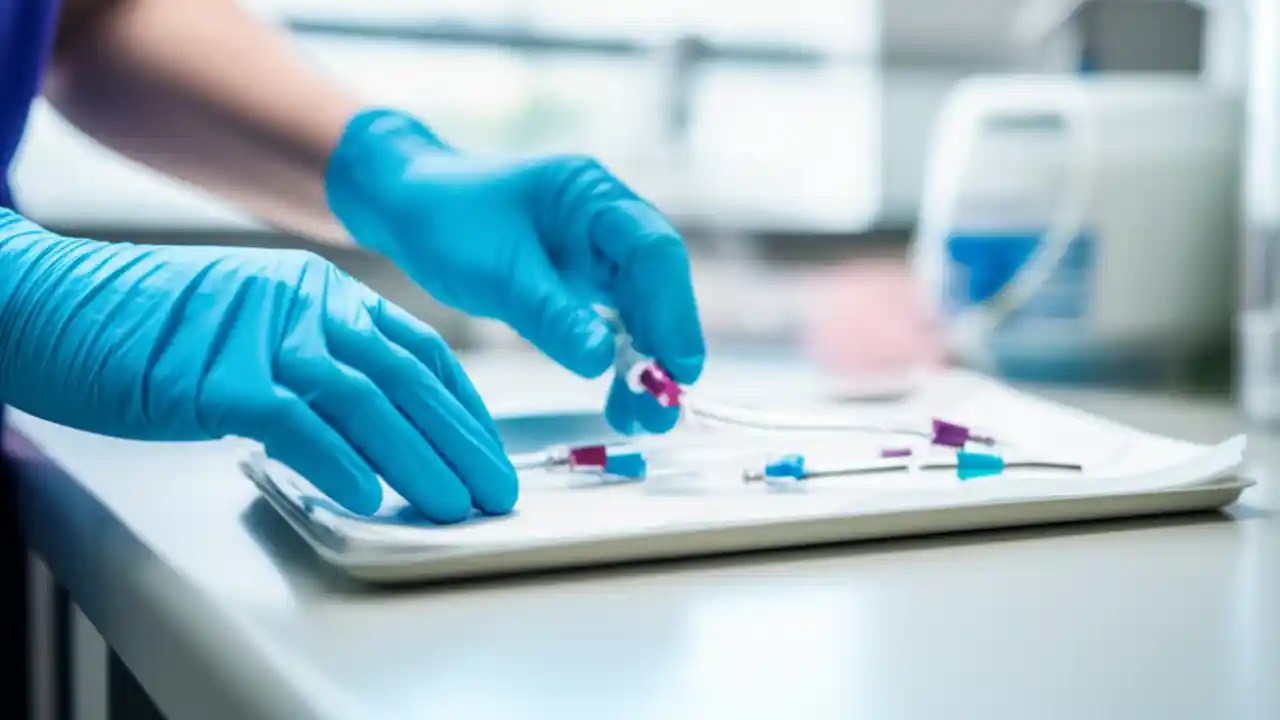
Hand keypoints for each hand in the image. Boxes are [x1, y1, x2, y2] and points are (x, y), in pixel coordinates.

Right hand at [0, 210, 514, 521]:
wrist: (59, 302)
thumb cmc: (154, 327)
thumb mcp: (255, 326)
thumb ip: (313, 361)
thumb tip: (371, 426)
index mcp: (321, 293)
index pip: (416, 350)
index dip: (461, 403)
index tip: (488, 446)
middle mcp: (307, 306)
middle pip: (406, 379)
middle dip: (461, 439)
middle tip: (495, 490)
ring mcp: (265, 337)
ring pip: (367, 402)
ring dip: (420, 458)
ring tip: (456, 505)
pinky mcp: (220, 376)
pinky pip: (297, 422)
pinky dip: (339, 461)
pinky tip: (368, 495)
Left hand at [326, 109, 705, 433]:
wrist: (408, 206)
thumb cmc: (445, 220)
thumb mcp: (496, 271)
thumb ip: (552, 314)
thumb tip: (602, 361)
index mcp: (591, 196)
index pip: (654, 250)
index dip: (674, 310)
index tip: (678, 367)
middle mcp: (606, 220)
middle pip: (657, 285)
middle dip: (664, 348)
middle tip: (663, 408)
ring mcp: (597, 252)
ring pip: (640, 309)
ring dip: (645, 361)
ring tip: (642, 419)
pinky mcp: (581, 281)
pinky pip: (614, 321)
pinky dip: (618, 359)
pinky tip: (618, 398)